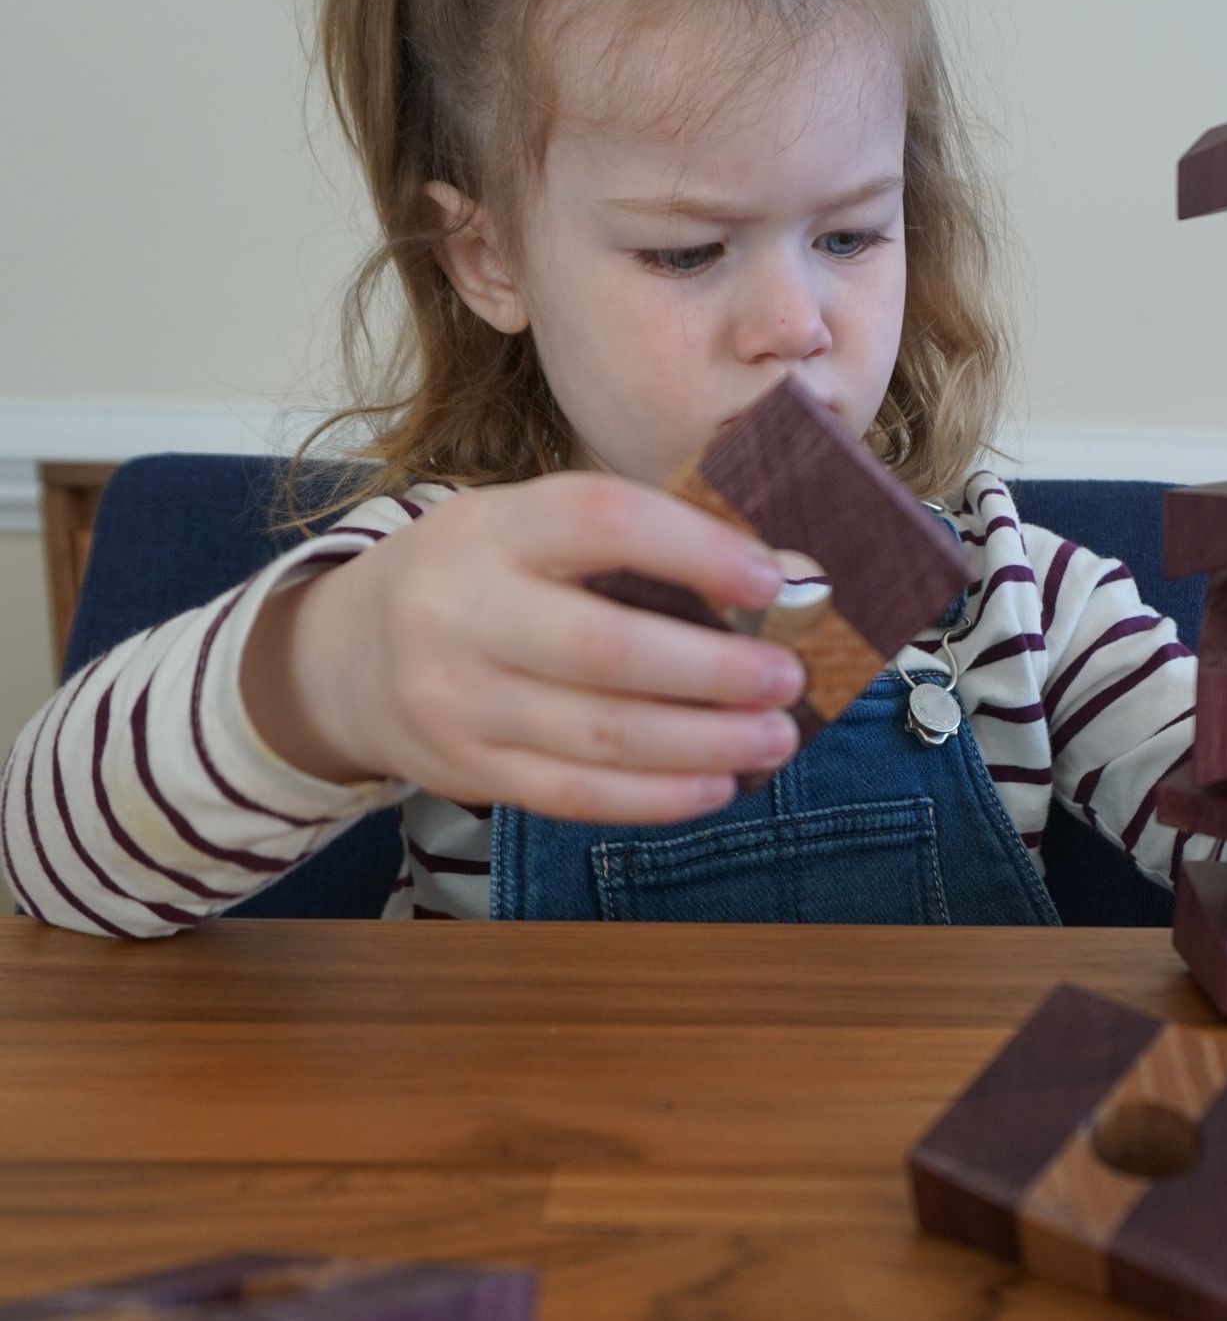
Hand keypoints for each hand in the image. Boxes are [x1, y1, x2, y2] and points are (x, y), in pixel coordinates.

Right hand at [242, 474, 804, 820]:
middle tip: (787, 677)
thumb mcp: (524, 529)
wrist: (345, 657)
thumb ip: (627, 548)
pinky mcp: (467, 771)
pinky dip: (655, 798)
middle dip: (714, 670)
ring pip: (599, 736)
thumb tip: (776, 578)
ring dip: (704, 744)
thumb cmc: (476, 579)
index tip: (769, 576)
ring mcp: (457, 701)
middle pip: (605, 648)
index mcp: (490, 528)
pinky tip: (715, 786)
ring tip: (774, 738)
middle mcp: (461, 612)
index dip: (694, 549)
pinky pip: (572, 796)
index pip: (602, 522)